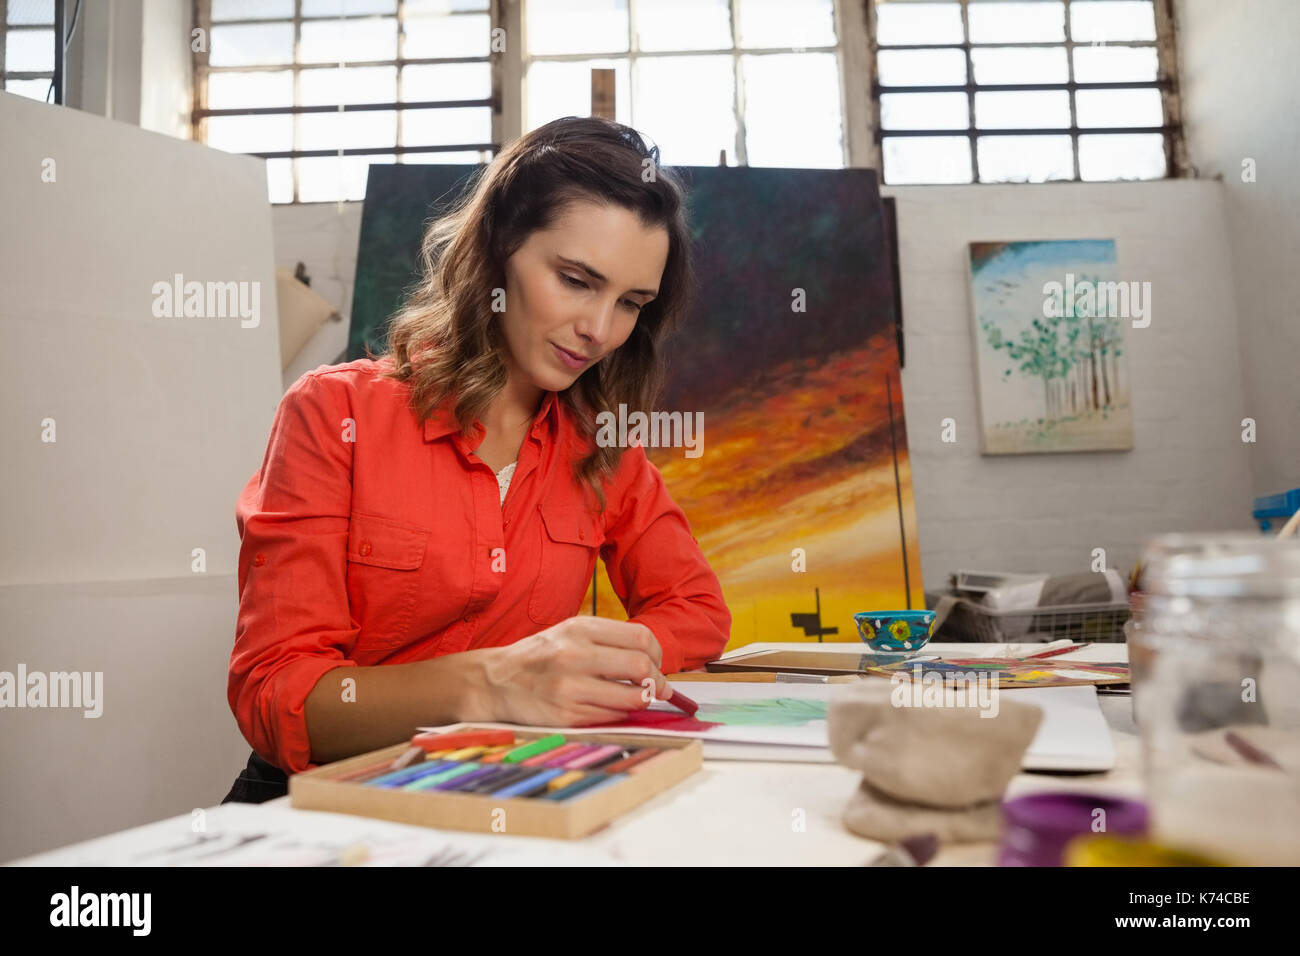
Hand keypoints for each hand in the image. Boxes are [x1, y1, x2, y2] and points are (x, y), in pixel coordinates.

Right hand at [480, 616, 669, 725]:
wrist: (494, 681)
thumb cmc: (539, 657)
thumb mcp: (569, 633)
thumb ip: (607, 642)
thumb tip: (652, 663)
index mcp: (579, 628)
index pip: (640, 638)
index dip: (657, 655)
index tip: (656, 665)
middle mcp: (574, 654)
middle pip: (640, 667)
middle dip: (657, 682)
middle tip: (658, 689)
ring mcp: (569, 687)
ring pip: (631, 698)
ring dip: (642, 701)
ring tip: (636, 699)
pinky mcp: (565, 715)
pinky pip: (611, 717)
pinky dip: (619, 714)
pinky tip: (611, 708)